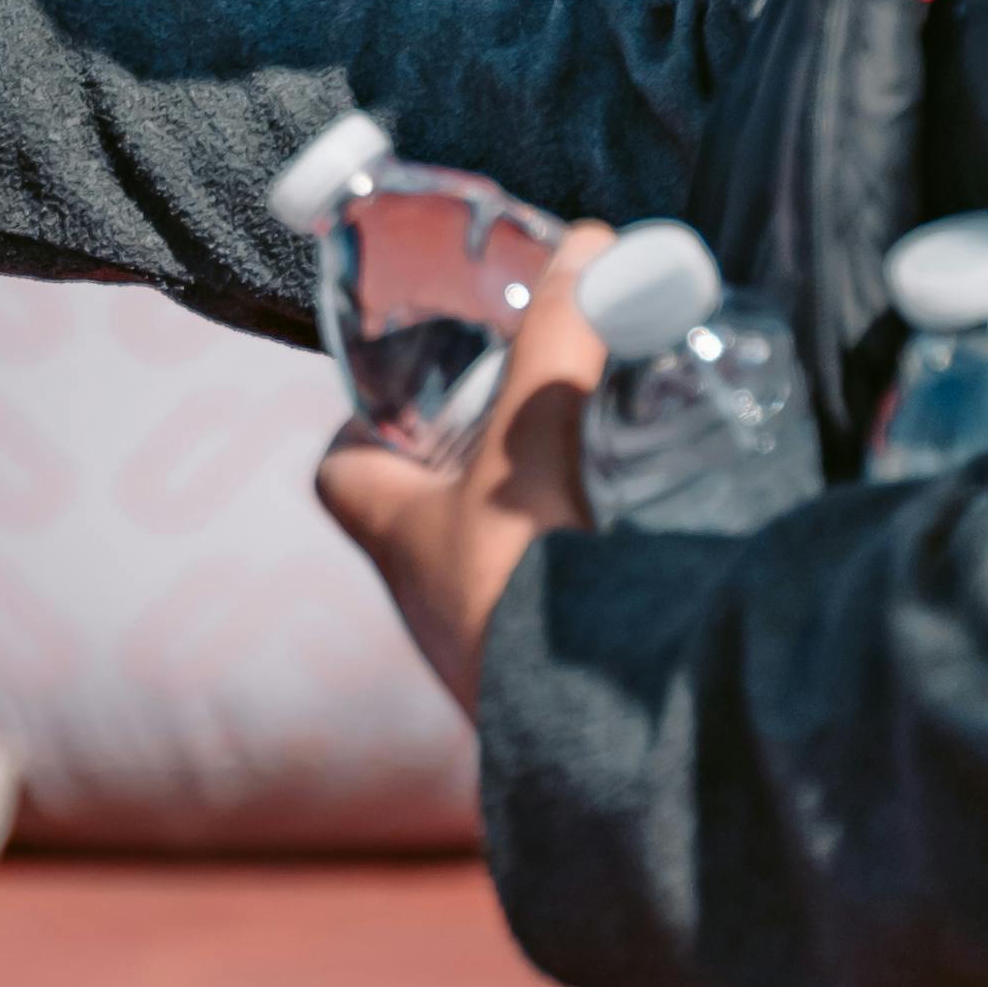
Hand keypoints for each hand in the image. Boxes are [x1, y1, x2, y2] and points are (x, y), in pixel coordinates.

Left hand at [314, 229, 605, 723]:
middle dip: (479, 462)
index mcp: (393, 535)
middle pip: (426, 512)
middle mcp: (427, 597)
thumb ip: (559, 340)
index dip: (365, 424)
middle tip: (542, 411)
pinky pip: (557, 620)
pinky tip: (646, 553)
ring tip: (606, 470)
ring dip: (539, 522)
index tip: (417, 385)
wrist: (590, 743)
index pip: (341, 472)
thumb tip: (591, 243)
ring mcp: (486, 649)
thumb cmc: (526, 583)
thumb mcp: (536, 442)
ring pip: (495, 565)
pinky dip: (590, 583)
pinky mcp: (549, 689)